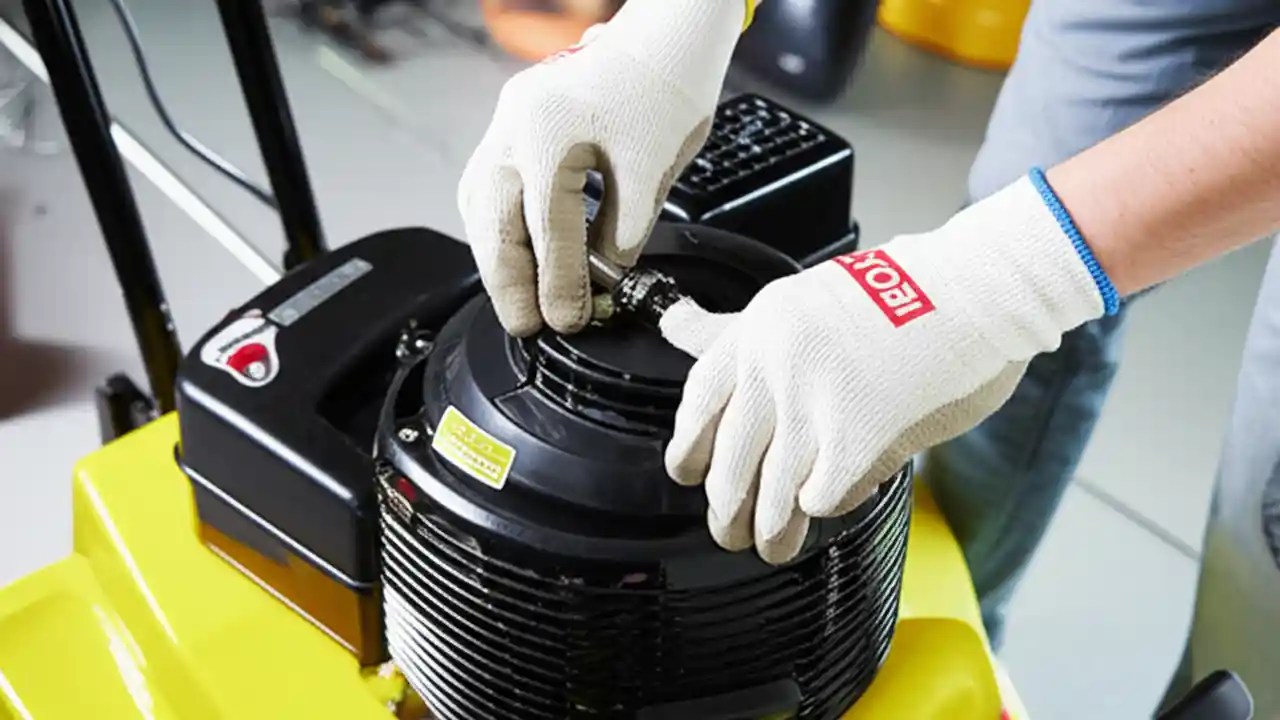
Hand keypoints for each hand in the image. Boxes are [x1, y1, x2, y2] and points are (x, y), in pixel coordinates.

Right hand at [458, 0, 746, 335]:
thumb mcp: (653, 173)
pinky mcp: (508, 128)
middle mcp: (512, 129)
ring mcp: (503, 125)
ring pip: (481, 207)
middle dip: (510, 283)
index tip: (568, 321)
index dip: (557, 284)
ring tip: (520, 300)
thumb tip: (600, 286)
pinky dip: (496, 228)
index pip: (545, 230)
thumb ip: (621, 233)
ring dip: (496, 259)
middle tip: (529, 327)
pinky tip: (511, 256)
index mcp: (548, 135)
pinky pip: (486, 188)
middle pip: (494, 223)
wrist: (661, 42)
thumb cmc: (665, 94)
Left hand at [660, 176, 1107, 563]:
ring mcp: (813, 400)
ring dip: (770, 531)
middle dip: (726, 509)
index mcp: (760, 324)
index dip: (687, 444)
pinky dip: (827, 506)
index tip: (685, 473)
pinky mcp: (856, 434)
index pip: (699, 398)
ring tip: (772, 548)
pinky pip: (821, 496)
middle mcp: (774, 362)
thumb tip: (675, 325)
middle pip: (730, 460)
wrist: (980, 288)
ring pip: (771, 493)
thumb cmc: (907, 293)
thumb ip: (744, 328)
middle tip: (729, 531)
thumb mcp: (808, 297)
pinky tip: (835, 502)